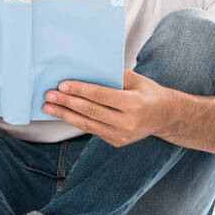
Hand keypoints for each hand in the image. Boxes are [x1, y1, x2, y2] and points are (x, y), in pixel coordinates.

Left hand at [41, 70, 172, 147]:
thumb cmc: (149, 94)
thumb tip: (86, 72)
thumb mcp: (137, 80)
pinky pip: (93, 130)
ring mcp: (122, 135)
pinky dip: (77, 121)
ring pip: (88, 125)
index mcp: (135, 104)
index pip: (101, 96)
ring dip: (66, 115)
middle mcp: (128, 122)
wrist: (165, 117)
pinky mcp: (117, 142)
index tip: (62, 85)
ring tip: (49, 107)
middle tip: (49, 95)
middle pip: (91, 111)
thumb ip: (114, 76)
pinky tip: (64, 114)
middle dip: (67, 102)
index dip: (80, 90)